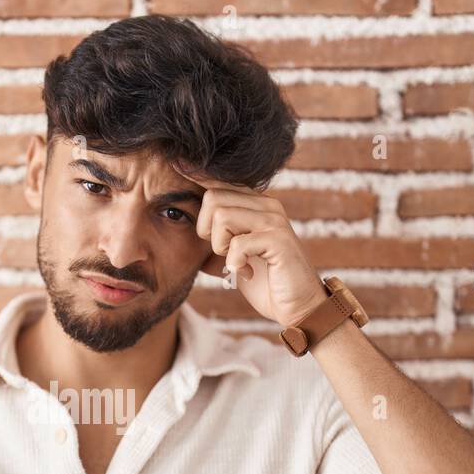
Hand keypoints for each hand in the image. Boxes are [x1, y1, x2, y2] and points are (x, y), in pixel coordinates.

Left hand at [172, 164, 326, 327]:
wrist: (298, 307)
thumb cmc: (265, 282)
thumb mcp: (232, 258)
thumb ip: (215, 241)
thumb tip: (183, 227)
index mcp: (255, 205)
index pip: (218, 183)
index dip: (195, 178)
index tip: (175, 166)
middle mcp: (266, 206)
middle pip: (213, 198)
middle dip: (207, 231)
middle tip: (224, 252)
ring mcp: (274, 221)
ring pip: (222, 217)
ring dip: (221, 246)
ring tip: (237, 261)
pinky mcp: (278, 240)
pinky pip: (237, 244)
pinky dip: (234, 263)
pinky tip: (246, 271)